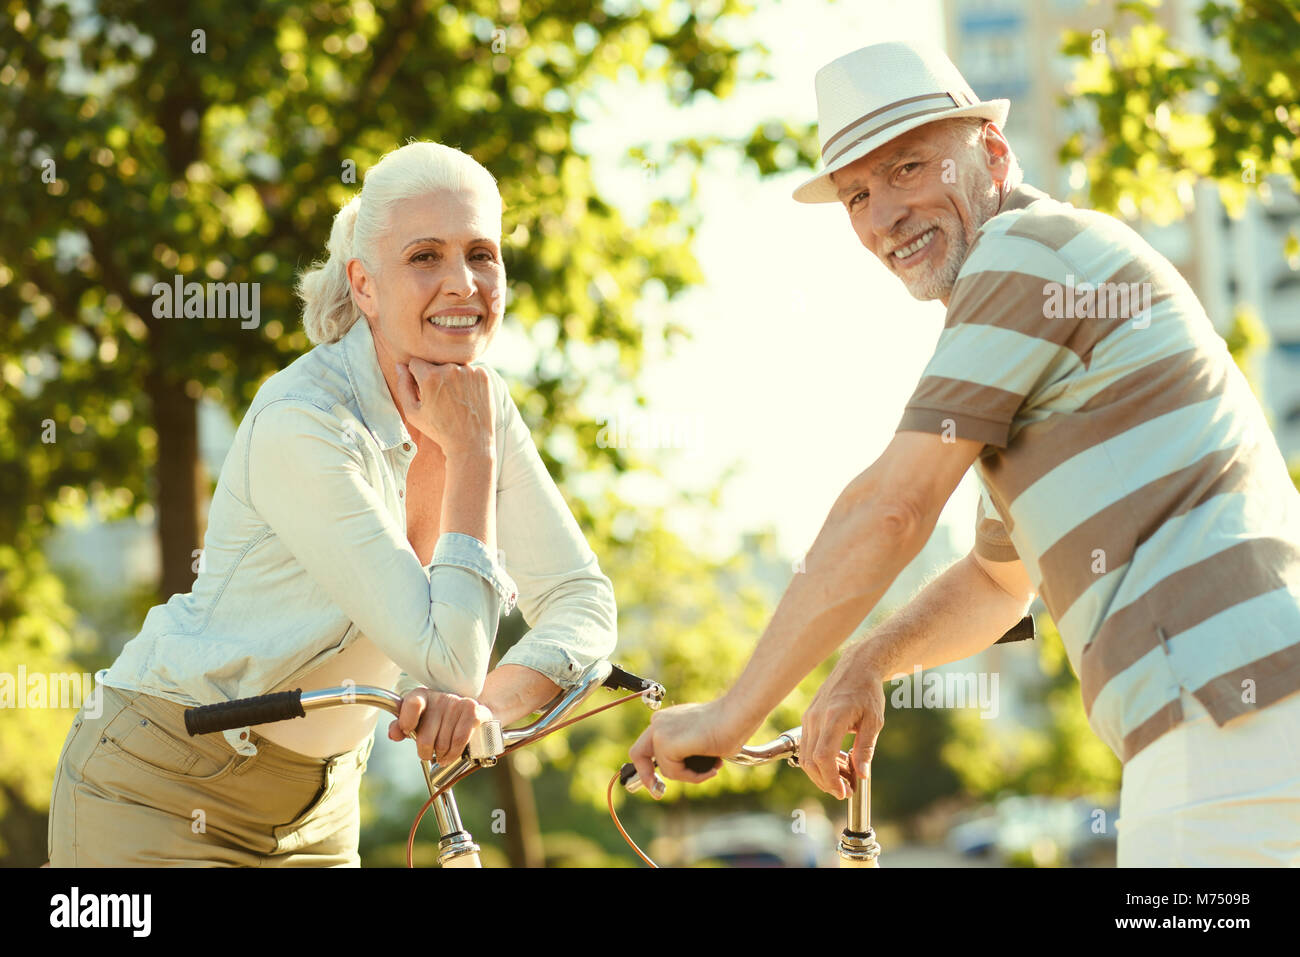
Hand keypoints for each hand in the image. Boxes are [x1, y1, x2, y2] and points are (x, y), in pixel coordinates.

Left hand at [387, 688, 492, 763]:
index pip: (412, 704)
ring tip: (441, 753)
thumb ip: (400, 727)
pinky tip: (450, 756)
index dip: (407, 722)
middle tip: (428, 752)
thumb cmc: (437, 719)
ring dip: (441, 755)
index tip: (409, 731)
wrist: (468, 713)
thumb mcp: (416, 721)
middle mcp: (440, 697)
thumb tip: (393, 734)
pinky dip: (453, 754)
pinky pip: (459, 741)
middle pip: (425, 738)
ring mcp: (457, 703)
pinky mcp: (473, 711)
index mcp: (422, 695)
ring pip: (442, 744)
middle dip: (425, 752)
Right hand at [394, 359, 494, 459]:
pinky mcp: (483, 375)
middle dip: (435, 376)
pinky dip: (467, 381)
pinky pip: (469, 371)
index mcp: (430, 376)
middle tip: (441, 398)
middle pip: (435, 364)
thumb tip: (400, 365)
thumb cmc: (439, 430)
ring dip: (451, 377)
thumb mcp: (413, 412)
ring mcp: (469, 371)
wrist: (471, 442)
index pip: (416, 362)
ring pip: (453, 366)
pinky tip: (466, 398)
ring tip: (455, 399)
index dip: (417, 377)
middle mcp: (450, 369)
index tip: (424, 391)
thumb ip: (403, 386)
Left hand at [628, 700, 744, 797]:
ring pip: (666, 769)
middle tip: (657, 792)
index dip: (647, 765)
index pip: (647, 745)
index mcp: (667, 719)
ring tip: (711, 769)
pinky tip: (710, 769)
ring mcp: (660, 731)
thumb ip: (687, 750)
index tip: (655, 783)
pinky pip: (675, 772)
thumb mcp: (700, 738)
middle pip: (638, 754)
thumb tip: (684, 769)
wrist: (736, 716)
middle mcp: (659, 722)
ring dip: (689, 776)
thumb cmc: (727, 725)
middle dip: (646, 776)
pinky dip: (693, 776)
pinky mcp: (665, 743)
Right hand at [800, 645, 884, 798]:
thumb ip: (866, 748)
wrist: (856, 667)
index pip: (823, 756)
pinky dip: (818, 761)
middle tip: (845, 791)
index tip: (844, 791)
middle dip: (825, 782)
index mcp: (834, 716)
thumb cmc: (867, 692)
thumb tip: (862, 775)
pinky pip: (807, 746)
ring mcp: (809, 717)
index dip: (830, 778)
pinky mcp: (808, 718)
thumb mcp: (874, 721)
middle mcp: (816, 717)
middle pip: (810, 760)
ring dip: (821, 773)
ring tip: (843, 779)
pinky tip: (836, 763)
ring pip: (805, 756)